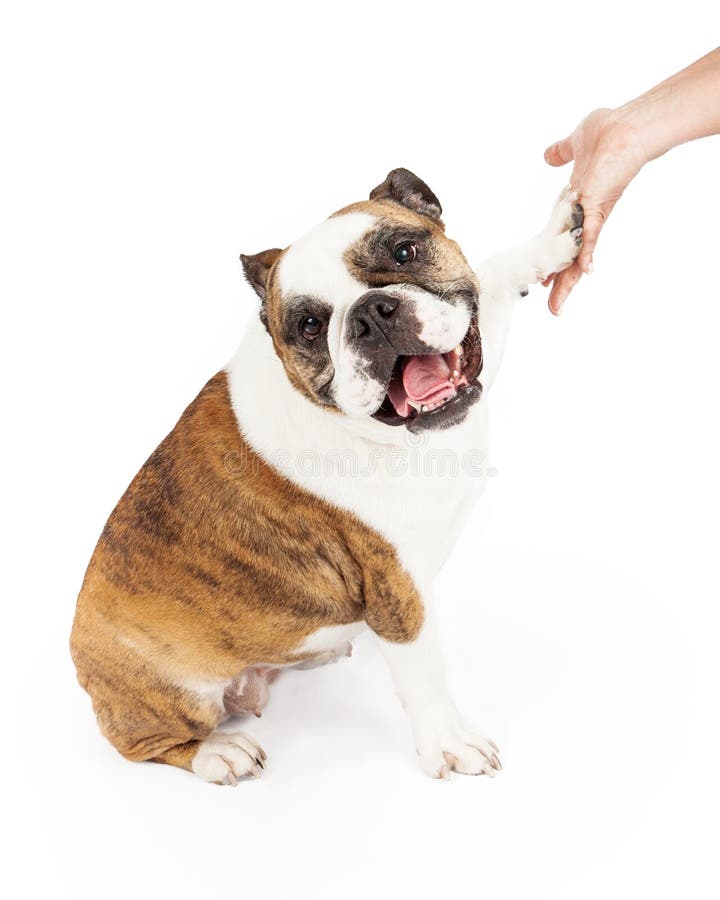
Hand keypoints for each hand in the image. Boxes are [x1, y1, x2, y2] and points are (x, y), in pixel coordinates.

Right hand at [543, 108, 647, 312]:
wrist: (627, 125)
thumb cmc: (607, 130)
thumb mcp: (575, 144)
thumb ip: (561, 152)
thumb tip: (550, 155)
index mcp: (581, 207)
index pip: (566, 240)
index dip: (557, 261)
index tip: (547, 280)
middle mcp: (588, 216)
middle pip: (573, 256)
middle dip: (563, 284)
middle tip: (554, 309)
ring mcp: (594, 212)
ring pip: (579, 253)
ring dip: (568, 281)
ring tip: (557, 305)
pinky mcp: (599, 205)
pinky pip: (592, 233)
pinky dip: (587, 252)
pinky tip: (586, 271)